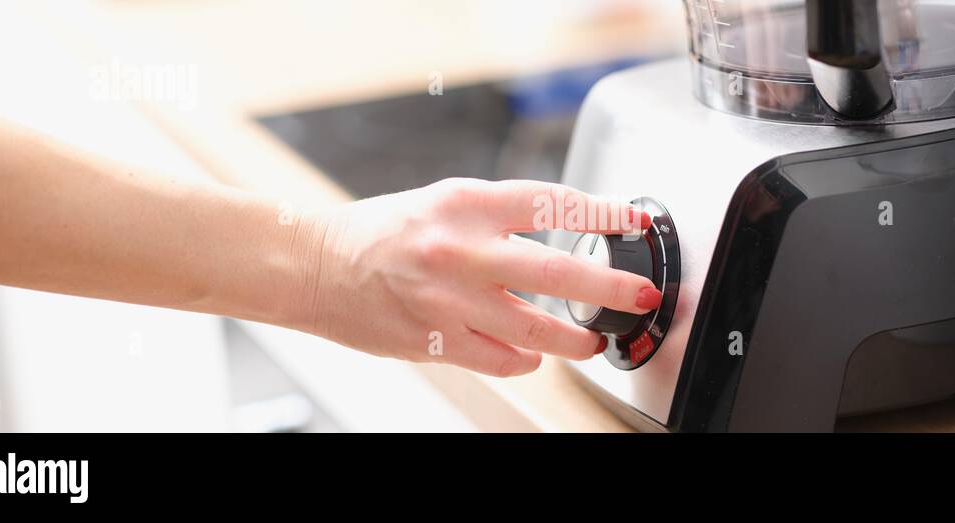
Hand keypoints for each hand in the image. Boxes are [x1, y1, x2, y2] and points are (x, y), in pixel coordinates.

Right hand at [301, 178, 659, 376]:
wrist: (312, 264)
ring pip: (534, 328)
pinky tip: (532, 354)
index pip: (551, 201)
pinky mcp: (434, 339)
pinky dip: (526, 360)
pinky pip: (501, 360)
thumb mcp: (444, 202)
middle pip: (557, 271)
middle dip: (611, 287)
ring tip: (591, 342)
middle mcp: (460, 248)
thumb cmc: (380, 232)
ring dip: (573, 340)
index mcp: (466, 202)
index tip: (634, 221)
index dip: (602, 211)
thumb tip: (566, 229)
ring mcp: (448, 298)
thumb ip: (501, 216)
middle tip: (642, 295)